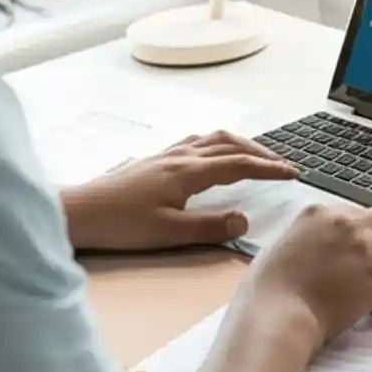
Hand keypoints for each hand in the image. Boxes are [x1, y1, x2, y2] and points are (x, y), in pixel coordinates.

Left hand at [61, 131, 298, 250]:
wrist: (78, 213)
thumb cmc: (119, 224)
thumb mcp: (168, 232)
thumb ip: (209, 226)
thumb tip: (244, 220)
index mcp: (188, 172)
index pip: (240, 164)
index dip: (270, 169)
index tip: (294, 173)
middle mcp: (180, 157)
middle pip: (230, 144)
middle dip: (261, 153)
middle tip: (282, 165)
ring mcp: (166, 156)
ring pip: (212, 139)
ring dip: (240, 144)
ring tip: (256, 157)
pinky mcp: (154, 161)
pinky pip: (195, 143)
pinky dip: (216, 145)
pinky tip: (212, 158)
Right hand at [229, 205, 371, 347]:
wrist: (276, 315)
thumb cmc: (267, 290)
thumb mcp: (279, 246)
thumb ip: (303, 238)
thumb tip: (314, 247)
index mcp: (317, 213)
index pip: (354, 210)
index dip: (359, 230)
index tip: (356, 247)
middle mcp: (345, 224)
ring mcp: (365, 248)